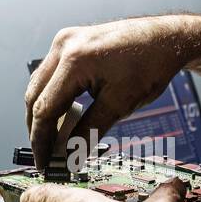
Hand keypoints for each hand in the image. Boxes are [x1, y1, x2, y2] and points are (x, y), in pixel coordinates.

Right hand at [25, 17, 198, 170]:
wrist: (166, 39)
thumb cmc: (150, 66)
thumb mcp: (120, 105)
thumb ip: (90, 131)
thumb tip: (70, 156)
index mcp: (75, 60)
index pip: (44, 108)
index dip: (41, 140)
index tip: (44, 162)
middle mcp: (63, 45)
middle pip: (34, 96)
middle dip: (37, 129)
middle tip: (46, 155)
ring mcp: (64, 41)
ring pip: (39, 84)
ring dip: (43, 113)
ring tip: (53, 140)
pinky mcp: (70, 42)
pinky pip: (50, 74)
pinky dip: (52, 96)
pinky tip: (61, 116)